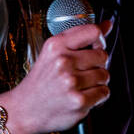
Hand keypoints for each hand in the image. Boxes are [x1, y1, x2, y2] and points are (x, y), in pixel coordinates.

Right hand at [7, 18, 112, 133]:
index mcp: (56, 45)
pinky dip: (97, 95)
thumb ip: (81, 37)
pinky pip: (103, 92)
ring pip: (105, 75)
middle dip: (97, 65)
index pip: (93, 32)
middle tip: (83, 72)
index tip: (95, 48)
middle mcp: (63, 62)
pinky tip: (82, 95)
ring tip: (80, 85)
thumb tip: (108, 24)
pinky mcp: (78, 101)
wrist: (25, 109)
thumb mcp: (54, 52)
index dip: (100, 41)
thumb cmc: (41, 80)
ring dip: (97, 81)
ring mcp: (71, 82)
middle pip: (102, 55)